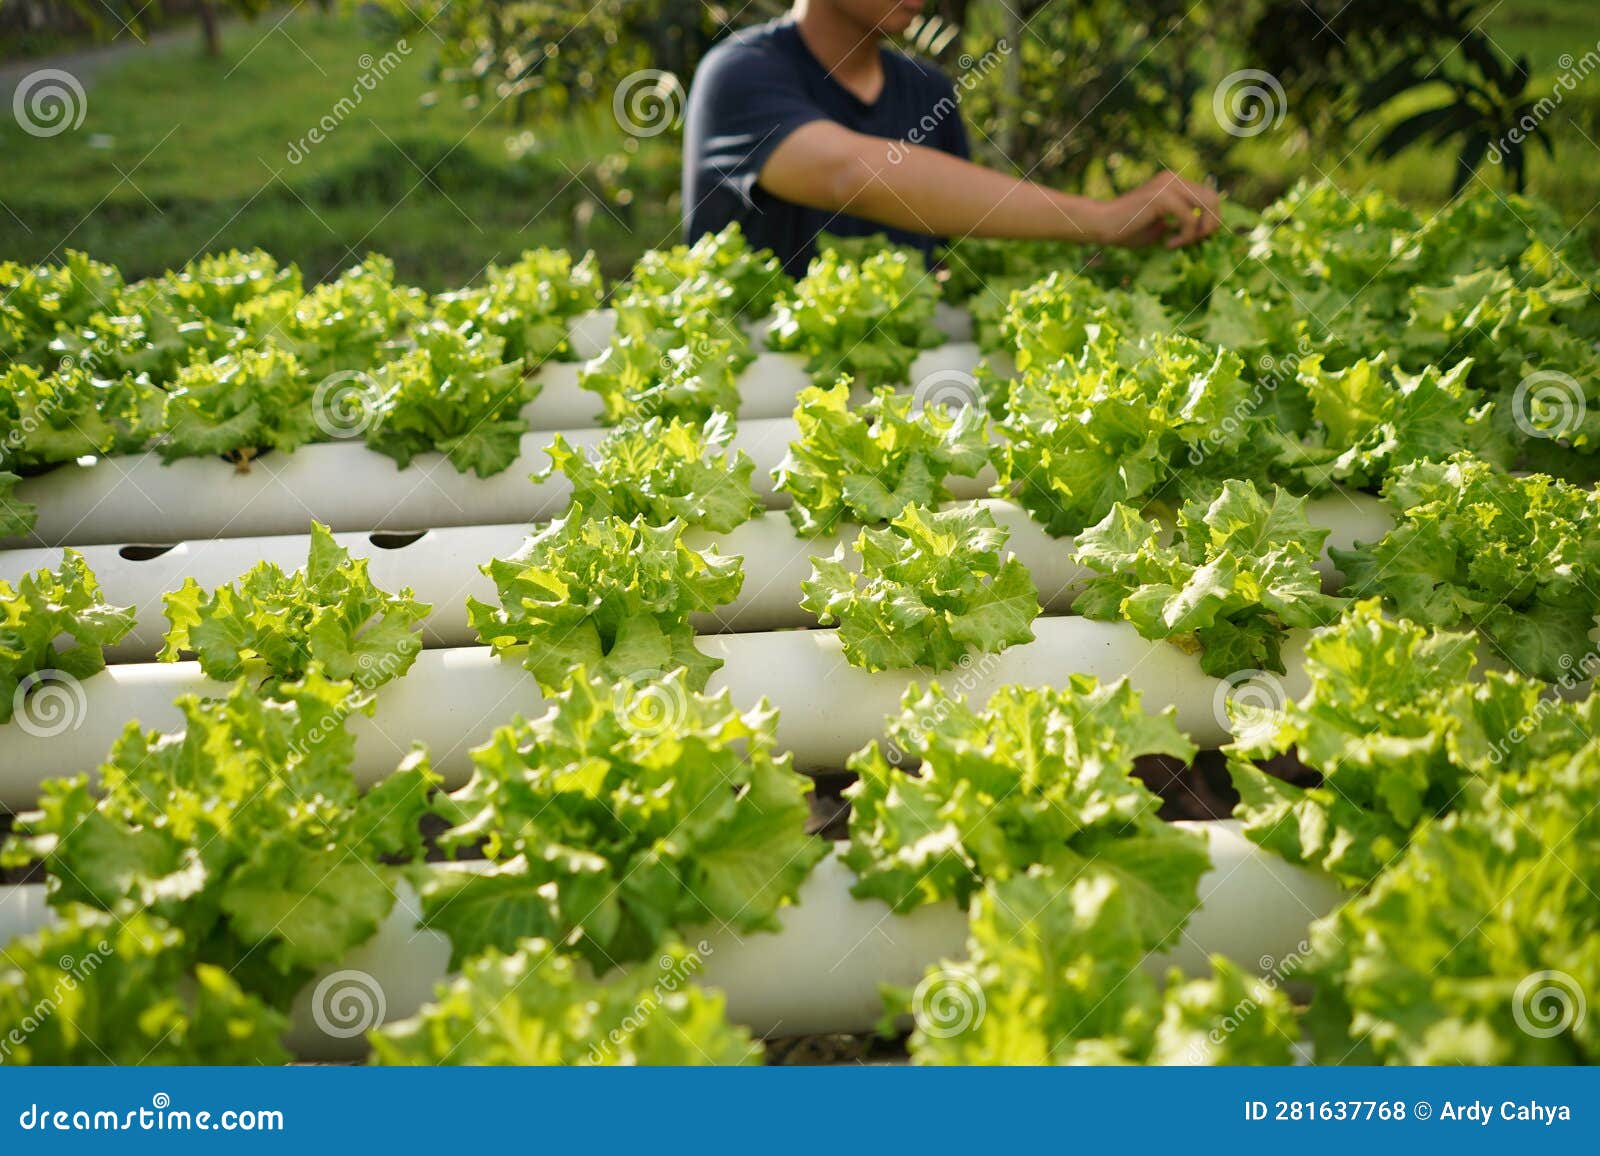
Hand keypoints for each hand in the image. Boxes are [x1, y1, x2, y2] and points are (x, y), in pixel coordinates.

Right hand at [1096, 172, 1222, 248]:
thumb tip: (1203, 231)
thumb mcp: (1161, 225)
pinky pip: (1188, 219)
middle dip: (1211, 224)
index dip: (1209, 220)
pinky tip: (1168, 244)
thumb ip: (1180, 223)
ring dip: (1199, 231)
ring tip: (1180, 243)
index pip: (1208, 196)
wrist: (1101, 224)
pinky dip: (1184, 236)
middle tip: (1194, 241)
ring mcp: (1168, 185)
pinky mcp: (1162, 197)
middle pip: (1214, 198)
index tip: (1194, 238)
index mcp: (1174, 182)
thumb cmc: (1127, 229)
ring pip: (1206, 205)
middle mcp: (1173, 179)